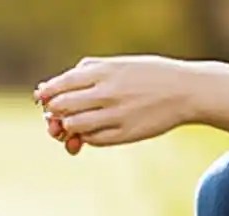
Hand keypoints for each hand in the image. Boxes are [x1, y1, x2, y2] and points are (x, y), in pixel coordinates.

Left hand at [36, 56, 196, 153]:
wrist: (186, 91)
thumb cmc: (149, 75)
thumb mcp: (120, 63)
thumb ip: (89, 68)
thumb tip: (58, 84)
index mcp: (105, 71)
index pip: (62, 84)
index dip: (47, 94)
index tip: (41, 98)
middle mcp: (108, 93)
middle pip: (63, 107)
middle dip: (53, 113)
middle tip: (55, 115)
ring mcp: (117, 115)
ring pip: (74, 126)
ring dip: (67, 128)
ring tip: (73, 124)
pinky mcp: (125, 134)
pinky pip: (94, 139)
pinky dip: (86, 137)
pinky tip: (91, 132)